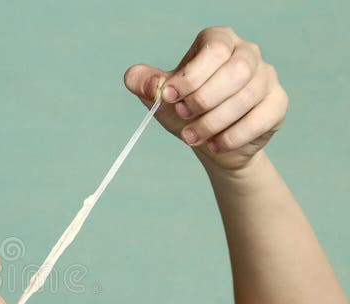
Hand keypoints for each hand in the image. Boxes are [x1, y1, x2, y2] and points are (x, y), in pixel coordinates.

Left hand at [124, 26, 287, 171]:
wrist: (211, 144)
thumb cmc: (187, 112)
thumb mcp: (161, 98)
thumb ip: (145, 84)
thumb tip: (141, 81)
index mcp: (219, 42)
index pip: (214, 49)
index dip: (191, 76)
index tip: (169, 97)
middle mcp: (247, 53)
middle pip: (236, 70)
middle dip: (204, 100)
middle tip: (183, 117)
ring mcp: (267, 77)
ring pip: (247, 97)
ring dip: (213, 122)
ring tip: (191, 136)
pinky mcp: (277, 103)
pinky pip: (261, 118)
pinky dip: (232, 137)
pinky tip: (214, 145)